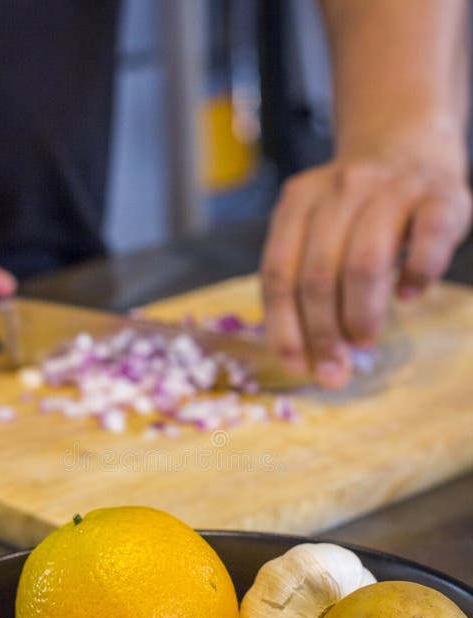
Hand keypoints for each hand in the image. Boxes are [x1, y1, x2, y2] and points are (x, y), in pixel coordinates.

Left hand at [260, 156, 471, 387]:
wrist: (410, 148)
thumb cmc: (358, 214)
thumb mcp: (318, 234)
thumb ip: (306, 287)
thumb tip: (309, 363)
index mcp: (298, 202)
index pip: (278, 273)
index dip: (284, 327)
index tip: (296, 367)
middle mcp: (340, 189)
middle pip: (318, 274)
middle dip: (323, 333)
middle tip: (335, 369)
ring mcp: (391, 189)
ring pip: (365, 262)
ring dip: (361, 314)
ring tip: (364, 343)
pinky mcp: (439, 196)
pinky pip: (426, 242)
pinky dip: (416, 276)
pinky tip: (408, 295)